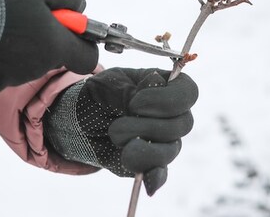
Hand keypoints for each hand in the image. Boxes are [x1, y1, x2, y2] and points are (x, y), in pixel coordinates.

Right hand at [0, 0, 98, 93]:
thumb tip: (78, 9)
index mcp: (54, 47)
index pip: (87, 58)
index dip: (82, 39)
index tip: (68, 21)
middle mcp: (35, 69)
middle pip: (53, 55)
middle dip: (46, 34)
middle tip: (25, 9)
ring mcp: (9, 78)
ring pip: (26, 59)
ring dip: (21, 41)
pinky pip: (1, 66)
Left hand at [44, 68, 197, 195]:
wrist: (81, 120)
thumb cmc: (99, 95)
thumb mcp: (106, 85)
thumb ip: (125, 93)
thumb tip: (139, 109)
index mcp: (166, 86)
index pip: (188, 93)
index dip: (165, 100)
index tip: (134, 103)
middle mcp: (172, 114)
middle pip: (182, 125)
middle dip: (146, 127)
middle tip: (116, 125)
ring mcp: (164, 140)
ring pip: (171, 150)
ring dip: (142, 149)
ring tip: (115, 140)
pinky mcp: (151, 163)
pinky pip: (161, 173)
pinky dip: (154, 178)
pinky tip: (148, 184)